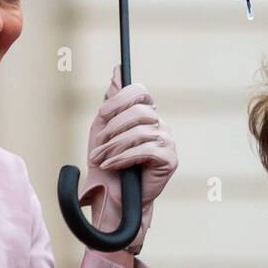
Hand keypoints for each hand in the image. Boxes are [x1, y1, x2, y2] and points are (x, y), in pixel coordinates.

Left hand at [79, 65, 176, 254]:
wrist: (114, 197)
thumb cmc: (108, 163)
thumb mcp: (104, 129)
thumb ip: (112, 102)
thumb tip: (117, 70)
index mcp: (146, 114)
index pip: (140, 91)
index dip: (120, 100)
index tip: (102, 113)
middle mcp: (159, 124)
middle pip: (138, 112)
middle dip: (113, 129)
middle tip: (97, 147)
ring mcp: (167, 141)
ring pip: (139, 132)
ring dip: (114, 147)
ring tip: (100, 160)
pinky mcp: (170, 159)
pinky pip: (146, 149)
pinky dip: (123, 158)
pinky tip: (112, 165)